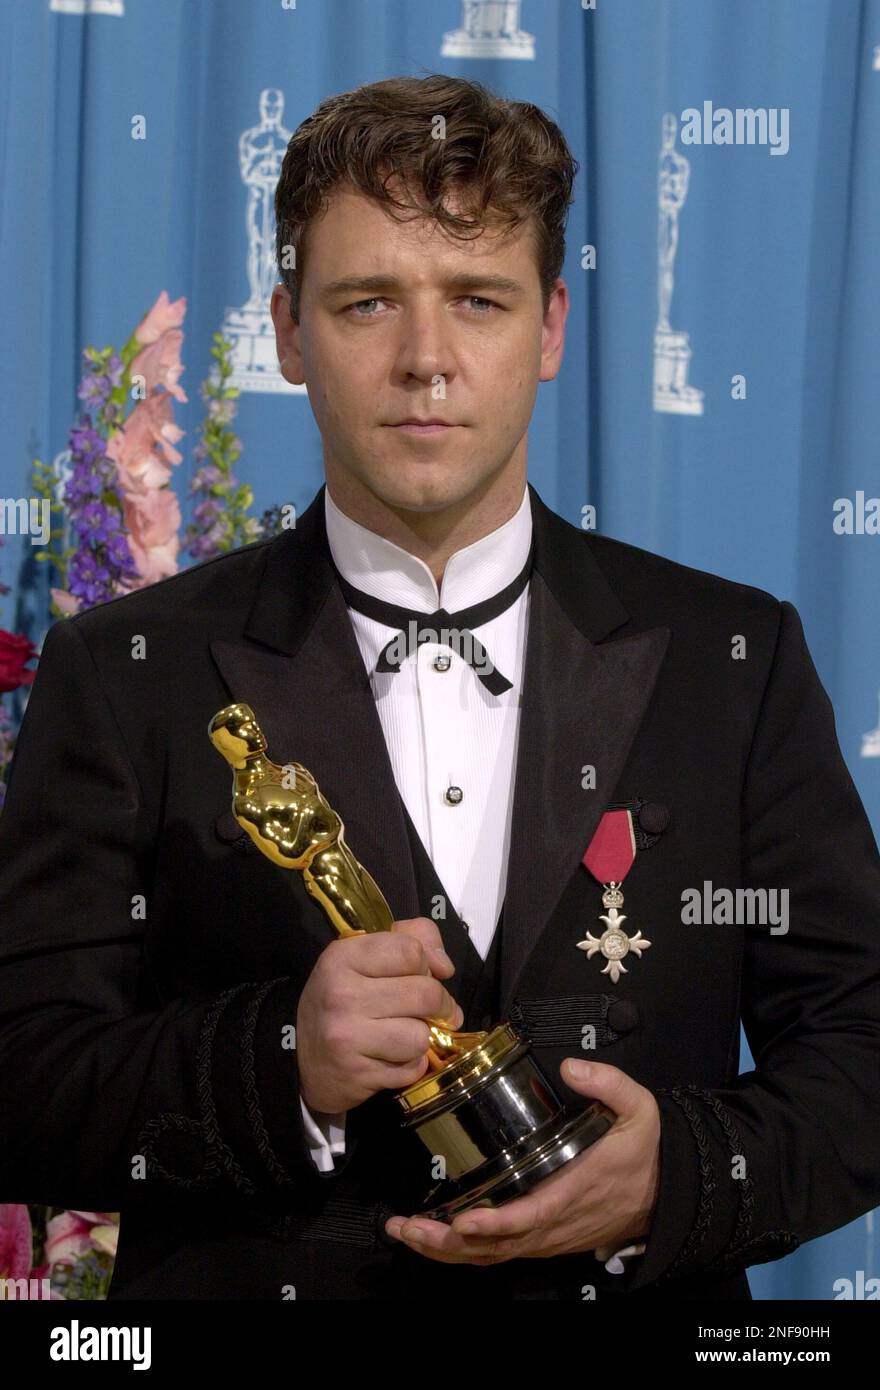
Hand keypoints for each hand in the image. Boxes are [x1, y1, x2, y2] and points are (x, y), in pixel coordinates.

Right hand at [295, 917, 463, 1113]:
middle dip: (440, 1005)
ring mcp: (346, 1036)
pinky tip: (392, 1058)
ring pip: (421, 1036)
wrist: (304, 1060)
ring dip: (421, 1039)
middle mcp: (341, 994)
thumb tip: (444, 966)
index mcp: (342, 956)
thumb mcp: (365, 957)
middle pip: (426, 994)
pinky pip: (411, 1068)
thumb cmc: (344, 1000)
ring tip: (405, 1036)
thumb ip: (412, 939)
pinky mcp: (357, 1073)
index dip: (427, 964)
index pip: (411, 951)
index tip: (423, 976)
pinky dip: (410, 1066)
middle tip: (434, 1011)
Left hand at [384, 1059, 660, 1263]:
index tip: (462, 1219)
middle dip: (450, 1242)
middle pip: (497, 1245)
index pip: (532, 1214)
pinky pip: (499, 1254)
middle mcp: (556, 1222)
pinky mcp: (542, 1240)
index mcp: (575, 1188)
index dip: (496, 1223)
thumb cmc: (643, 1151)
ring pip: (492, 1254)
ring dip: (447, 1250)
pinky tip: (434, 1239)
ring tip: (407, 1232)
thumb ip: (609, 1083)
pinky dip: (463, 1252)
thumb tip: (571, 1068)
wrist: (665, 1194)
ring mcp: (547, 1236)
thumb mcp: (640, 1109)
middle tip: (409, 1228)